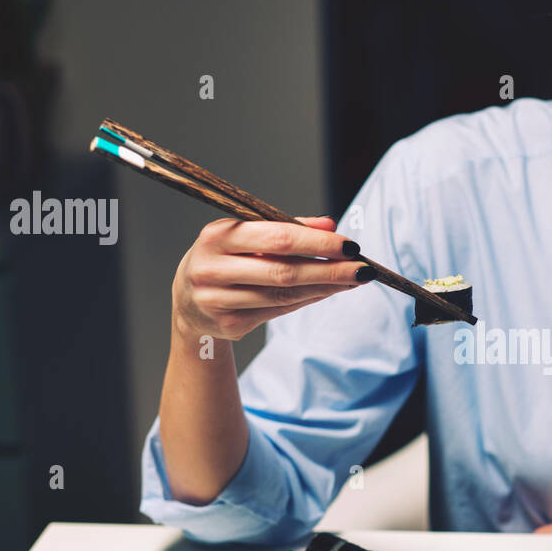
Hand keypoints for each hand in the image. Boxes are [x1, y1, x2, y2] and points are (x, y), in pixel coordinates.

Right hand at [172, 216, 371, 340]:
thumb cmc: (225, 258)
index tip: (350, 245)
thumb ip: (286, 227)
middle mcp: (212, 269)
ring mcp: (218, 301)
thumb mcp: (246, 235)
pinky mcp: (229, 326)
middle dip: (330, 271)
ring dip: (325, 288)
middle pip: (284, 271)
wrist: (187, 301)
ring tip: (353, 280)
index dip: (317, 243)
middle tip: (364, 269)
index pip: (278, 238)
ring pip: (284, 295)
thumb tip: (330, 224)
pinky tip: (329, 292)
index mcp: (217, 236)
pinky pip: (279, 311)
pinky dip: (308, 301)